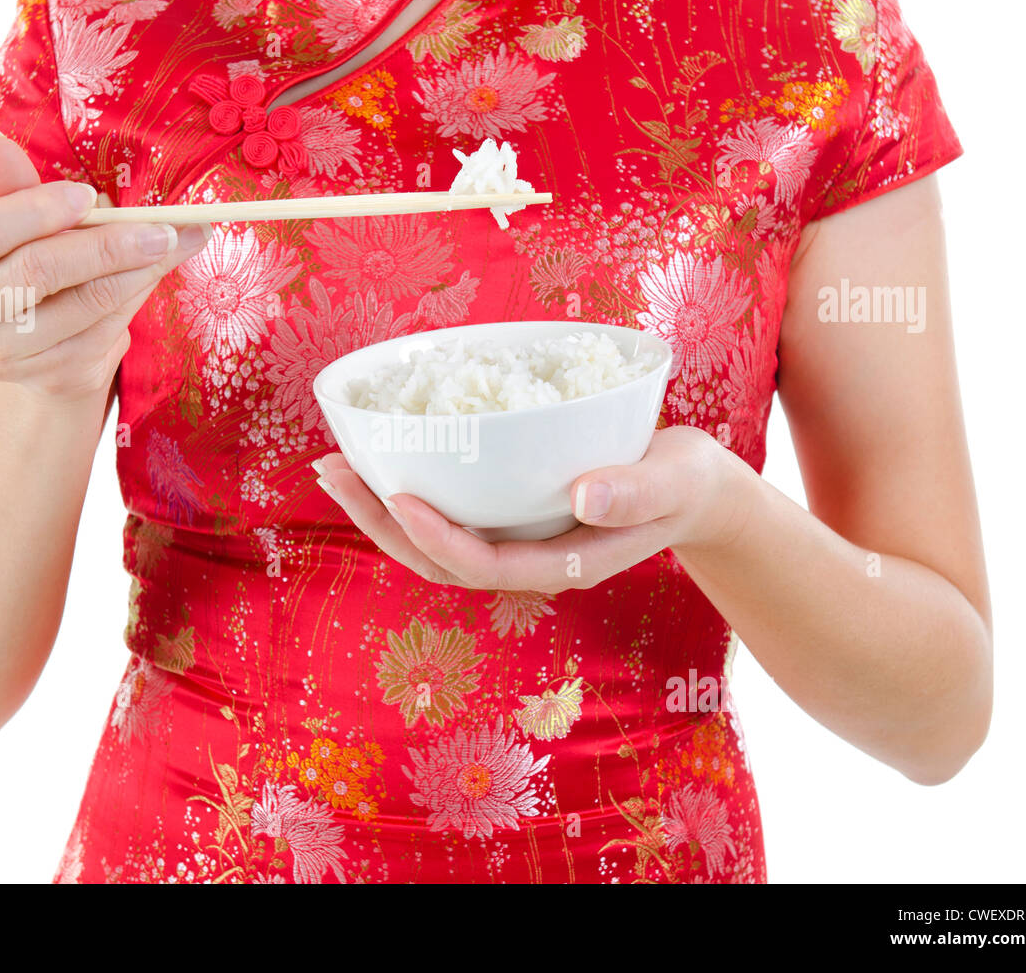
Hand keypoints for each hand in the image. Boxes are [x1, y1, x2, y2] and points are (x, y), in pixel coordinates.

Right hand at [0, 128, 206, 398]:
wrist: (27, 343)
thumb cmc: (10, 264)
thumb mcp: (1, 224)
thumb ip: (6, 189)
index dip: (34, 211)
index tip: (86, 194)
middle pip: (37, 272)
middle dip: (105, 243)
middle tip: (160, 225)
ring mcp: (4, 359)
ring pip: (83, 304)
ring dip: (138, 268)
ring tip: (175, 240)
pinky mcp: (51, 378)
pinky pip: (106, 330)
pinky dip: (137, 295)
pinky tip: (157, 270)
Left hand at [312, 425, 748, 592]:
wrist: (692, 491)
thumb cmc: (684, 484)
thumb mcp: (675, 481)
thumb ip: (637, 492)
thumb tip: (583, 493)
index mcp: (564, 563)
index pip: (485, 564)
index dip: (436, 536)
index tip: (397, 495)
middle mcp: (528, 561)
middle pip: (439, 561)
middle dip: (381, 523)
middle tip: (333, 472)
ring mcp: (515, 544)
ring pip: (433, 545)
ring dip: (379, 511)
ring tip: (335, 467)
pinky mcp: (509, 519)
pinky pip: (447, 518)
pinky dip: (406, 494)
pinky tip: (380, 461)